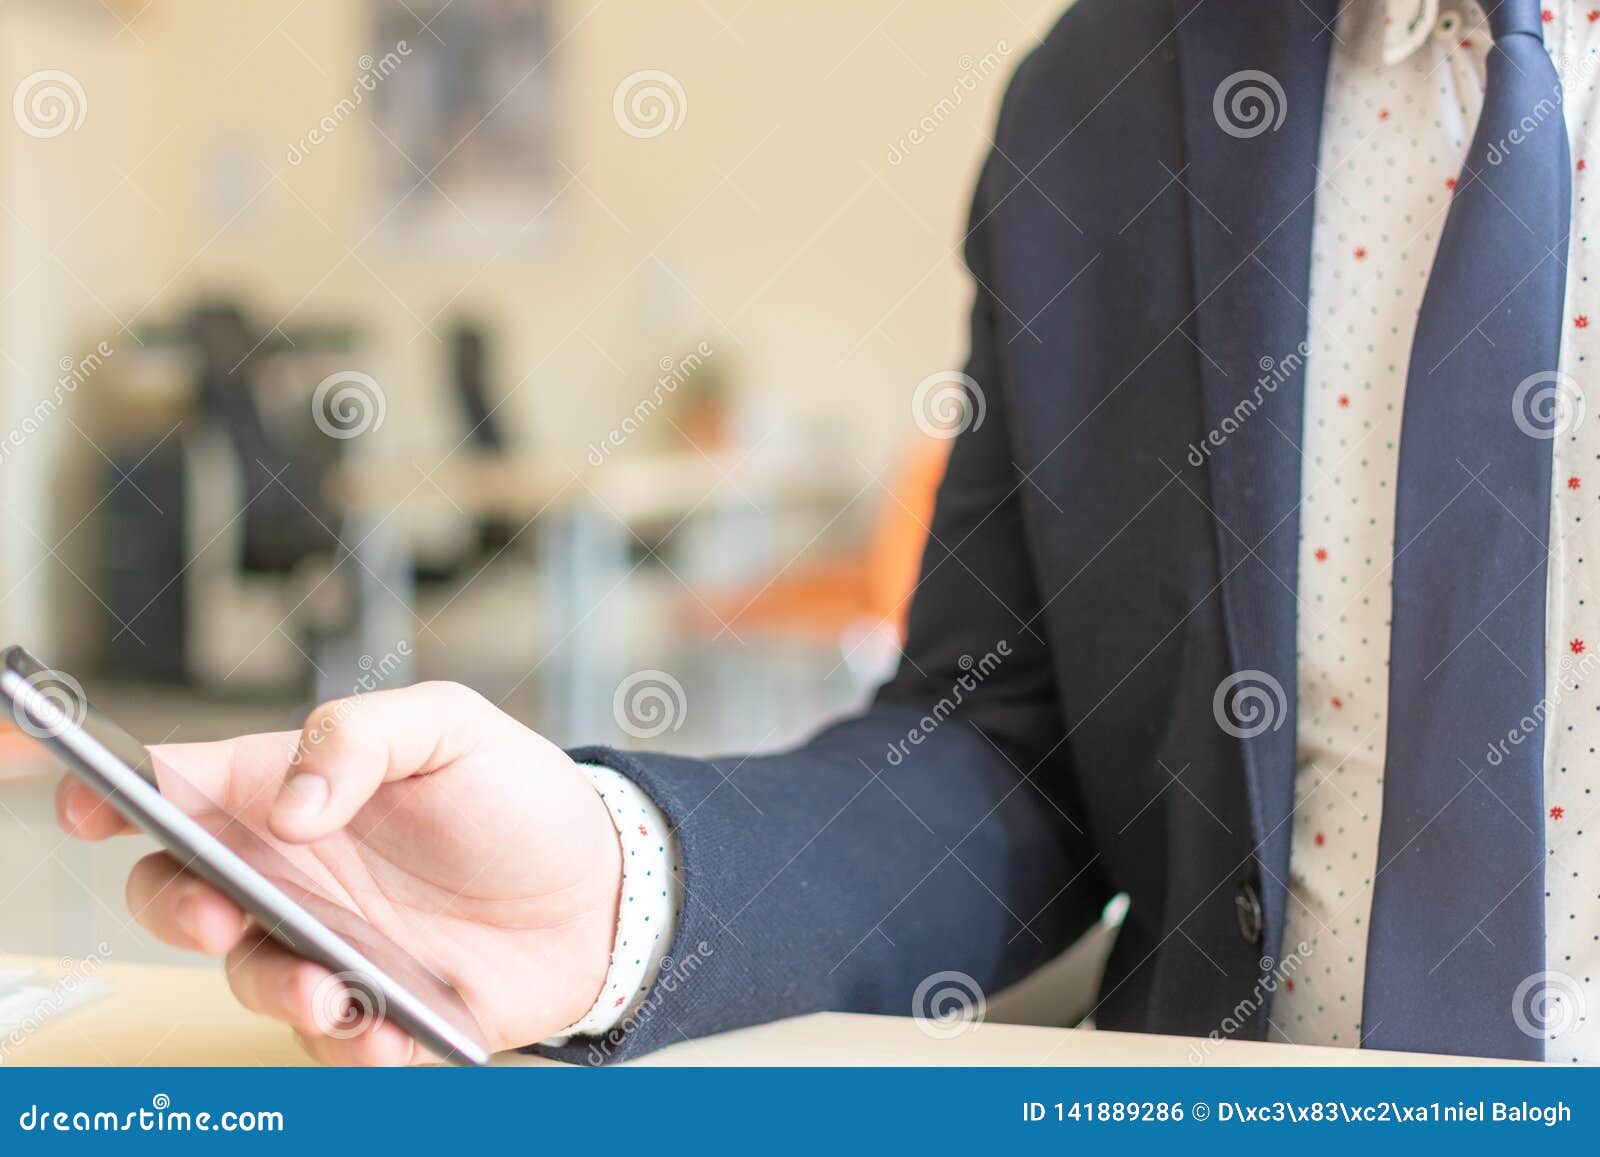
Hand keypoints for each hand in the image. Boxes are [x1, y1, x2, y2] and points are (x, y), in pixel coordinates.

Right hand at [55, 682, 621, 1064]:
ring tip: (334, 988)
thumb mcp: (451, 728)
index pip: (180, 786)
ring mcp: (329, 944)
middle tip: (221, 910)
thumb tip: (287, 806)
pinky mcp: (375, 1008)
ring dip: (274, 988)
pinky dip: (348, 1042)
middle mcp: (295, 873)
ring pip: (247, 976)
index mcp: (297, 790)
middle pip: (179, 891)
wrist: (603, 887)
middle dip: (176, 905)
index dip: (112, 787)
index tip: (81, 801)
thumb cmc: (519, 797)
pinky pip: (331, 1039)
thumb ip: (361, 737)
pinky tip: (385, 1031)